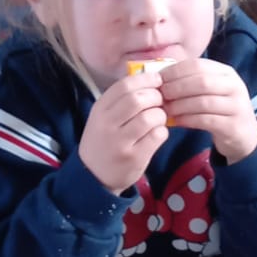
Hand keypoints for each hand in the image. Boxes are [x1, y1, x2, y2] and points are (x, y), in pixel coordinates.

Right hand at [78, 70, 167, 193]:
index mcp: (100, 110)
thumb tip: (149, 80)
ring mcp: (121, 142)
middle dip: (155, 97)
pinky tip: (157, 134)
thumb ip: (120, 101)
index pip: (124, 86)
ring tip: (158, 119)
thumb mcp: (102, 118)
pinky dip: (162, 132)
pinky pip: (157, 136)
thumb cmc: (103, 142)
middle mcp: (108, 124)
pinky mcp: (134, 157)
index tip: (157, 80)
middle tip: (160, 101)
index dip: (146, 79)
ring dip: (160, 115)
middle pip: (138, 100)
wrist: (93, 176)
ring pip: (149, 118)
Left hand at [159, 58, 256, 161]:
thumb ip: (191, 81)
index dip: (176, 71)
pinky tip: (177, 121)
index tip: (159, 79)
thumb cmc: (220, 109)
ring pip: (204, 102)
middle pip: (202, 82)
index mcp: (226, 72)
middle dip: (177, 87)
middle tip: (161, 95)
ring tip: (166, 109)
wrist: (244, 134)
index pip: (198, 65)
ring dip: (181, 105)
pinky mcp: (233, 125)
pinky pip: (207, 120)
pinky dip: (188, 120)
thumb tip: (159, 76)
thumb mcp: (211, 90)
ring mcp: (236, 106)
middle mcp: (235, 86)